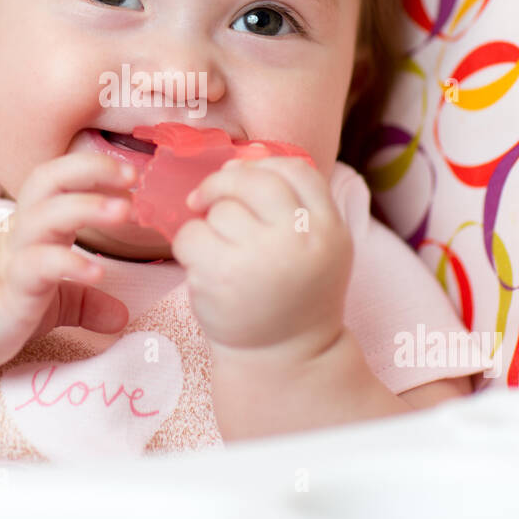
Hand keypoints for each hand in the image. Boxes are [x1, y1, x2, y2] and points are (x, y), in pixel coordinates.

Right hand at [0, 152, 135, 373]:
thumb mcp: (49, 301)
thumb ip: (85, 301)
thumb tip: (121, 315)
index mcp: (33, 225)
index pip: (58, 179)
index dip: (91, 169)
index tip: (129, 174)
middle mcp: (22, 232)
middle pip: (48, 182)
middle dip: (90, 170)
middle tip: (131, 176)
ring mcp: (13, 258)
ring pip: (45, 217)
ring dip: (85, 207)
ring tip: (122, 211)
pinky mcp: (9, 290)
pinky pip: (38, 266)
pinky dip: (68, 263)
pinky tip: (97, 272)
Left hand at [172, 155, 351, 367]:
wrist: (283, 357)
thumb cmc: (292, 294)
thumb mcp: (314, 246)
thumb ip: (292, 203)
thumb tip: (239, 160)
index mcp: (329, 229)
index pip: (296, 170)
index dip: (263, 167)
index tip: (244, 179)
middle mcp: (300, 240)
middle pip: (253, 181)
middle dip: (223, 183)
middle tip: (207, 199)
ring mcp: (260, 258)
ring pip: (219, 209)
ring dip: (208, 224)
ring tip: (221, 253)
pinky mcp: (222, 277)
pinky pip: (191, 235)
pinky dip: (189, 247)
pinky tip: (204, 268)